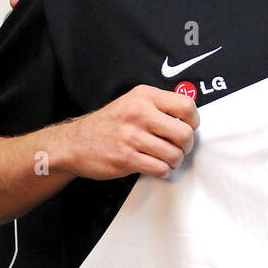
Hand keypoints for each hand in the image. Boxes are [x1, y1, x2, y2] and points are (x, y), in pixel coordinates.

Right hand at [53, 85, 200, 180]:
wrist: (74, 143)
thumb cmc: (110, 124)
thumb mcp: (133, 102)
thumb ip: (159, 105)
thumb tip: (189, 116)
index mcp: (144, 96)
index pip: (186, 106)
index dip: (193, 121)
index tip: (188, 127)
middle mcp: (139, 113)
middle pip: (184, 133)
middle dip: (186, 145)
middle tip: (180, 148)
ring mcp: (132, 136)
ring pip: (174, 154)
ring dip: (175, 161)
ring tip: (166, 159)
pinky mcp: (126, 158)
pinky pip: (160, 169)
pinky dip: (163, 171)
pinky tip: (156, 166)